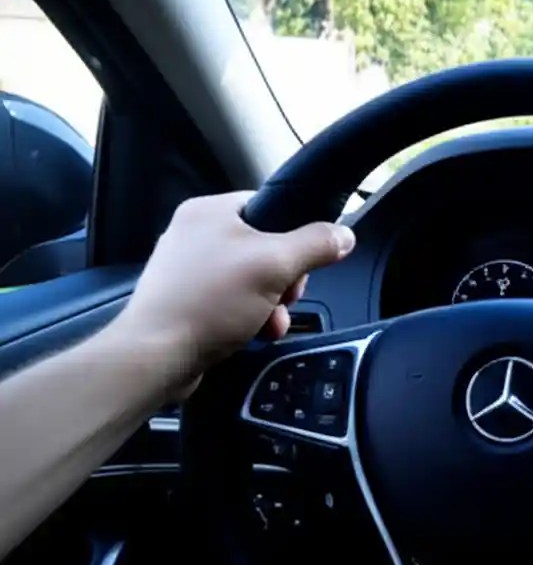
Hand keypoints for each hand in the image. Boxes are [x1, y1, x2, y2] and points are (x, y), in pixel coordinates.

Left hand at [114, 192, 355, 383]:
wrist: (155, 356)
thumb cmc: (209, 302)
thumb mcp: (276, 266)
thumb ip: (316, 244)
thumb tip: (344, 234)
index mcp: (209, 210)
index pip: (270, 207)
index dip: (295, 234)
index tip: (304, 263)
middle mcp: (193, 233)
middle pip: (265, 246)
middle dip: (284, 279)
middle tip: (285, 297)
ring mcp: (186, 268)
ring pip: (251, 277)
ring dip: (271, 302)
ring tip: (270, 322)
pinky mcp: (183, 300)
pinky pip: (230, 300)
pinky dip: (249, 315)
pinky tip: (254, 332)